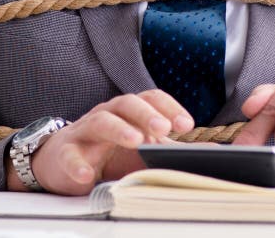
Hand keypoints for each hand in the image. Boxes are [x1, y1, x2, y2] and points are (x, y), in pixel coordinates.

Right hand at [6, 90, 193, 194]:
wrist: (62, 159)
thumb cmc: (109, 151)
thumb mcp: (142, 148)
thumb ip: (171, 149)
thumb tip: (212, 153)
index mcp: (128, 110)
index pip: (150, 98)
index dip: (169, 107)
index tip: (187, 124)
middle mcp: (108, 113)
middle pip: (128, 103)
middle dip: (148, 114)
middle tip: (165, 128)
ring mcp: (85, 131)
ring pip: (101, 121)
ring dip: (120, 129)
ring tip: (136, 141)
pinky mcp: (65, 152)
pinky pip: (70, 156)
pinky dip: (78, 165)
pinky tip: (88, 176)